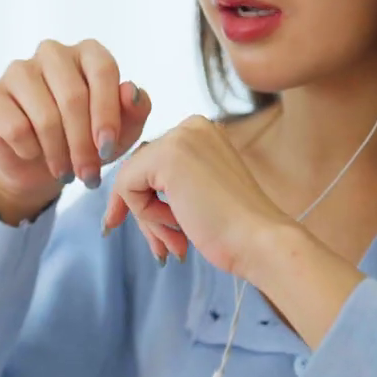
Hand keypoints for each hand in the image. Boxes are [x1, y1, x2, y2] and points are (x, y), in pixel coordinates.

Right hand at [0, 39, 152, 224]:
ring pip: (44, 115)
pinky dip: (30, 151)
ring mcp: (18, 71)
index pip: (102, 69)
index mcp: (87, 53)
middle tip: (88, 175)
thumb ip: (136, 109)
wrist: (42, 168)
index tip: (108, 148)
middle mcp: (52, 53)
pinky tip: (34, 154)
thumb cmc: (87, 141)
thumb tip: (131, 90)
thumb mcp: (122, 132)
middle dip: (83, 143)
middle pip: (72, 95)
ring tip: (66, 172)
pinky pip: (15, 127)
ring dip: (58, 153)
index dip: (107, 112)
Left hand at [100, 116, 292, 275]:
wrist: (258, 241)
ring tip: (176, 243)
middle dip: (147, 215)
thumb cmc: (234, 228)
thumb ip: (166, 186)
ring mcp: (179, 137)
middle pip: (140, 172)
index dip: (147, 203)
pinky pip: (126, 187)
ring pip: (131, 180)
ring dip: (148, 219)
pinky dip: (144, 214)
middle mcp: (191, 126)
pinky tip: (177, 227)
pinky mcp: (166, 155)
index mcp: (202, 132)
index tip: (154, 235)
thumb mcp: (196, 196)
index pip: (153, 164)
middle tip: (165, 250)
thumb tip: (118, 197)